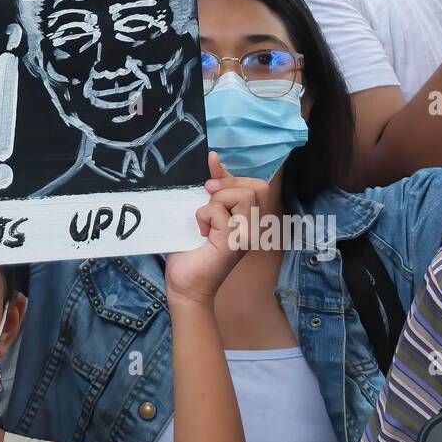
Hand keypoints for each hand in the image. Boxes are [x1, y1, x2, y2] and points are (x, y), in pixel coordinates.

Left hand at [166, 152, 262, 304]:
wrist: (184, 283)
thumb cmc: (191, 248)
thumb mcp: (203, 210)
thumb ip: (214, 187)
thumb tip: (214, 158)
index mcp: (250, 219)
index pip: (258, 185)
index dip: (233, 177)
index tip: (210, 180)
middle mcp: (254, 228)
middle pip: (257, 187)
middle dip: (227, 185)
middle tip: (206, 198)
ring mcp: (247, 236)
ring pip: (243, 196)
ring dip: (216, 200)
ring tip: (205, 219)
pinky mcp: (234, 243)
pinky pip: (219, 211)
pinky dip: (204, 214)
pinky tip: (201, 232)